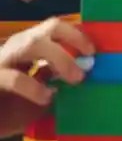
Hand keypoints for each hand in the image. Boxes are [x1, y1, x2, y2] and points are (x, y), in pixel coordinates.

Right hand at [0, 18, 94, 135]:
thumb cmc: (5, 113)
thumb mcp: (37, 98)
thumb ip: (54, 83)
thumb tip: (83, 74)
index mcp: (26, 51)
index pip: (55, 30)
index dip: (77, 35)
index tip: (93, 51)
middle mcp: (14, 50)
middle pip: (48, 27)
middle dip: (72, 37)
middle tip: (89, 55)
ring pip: (30, 43)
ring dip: (60, 58)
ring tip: (76, 78)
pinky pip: (14, 77)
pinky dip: (34, 87)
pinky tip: (46, 97)